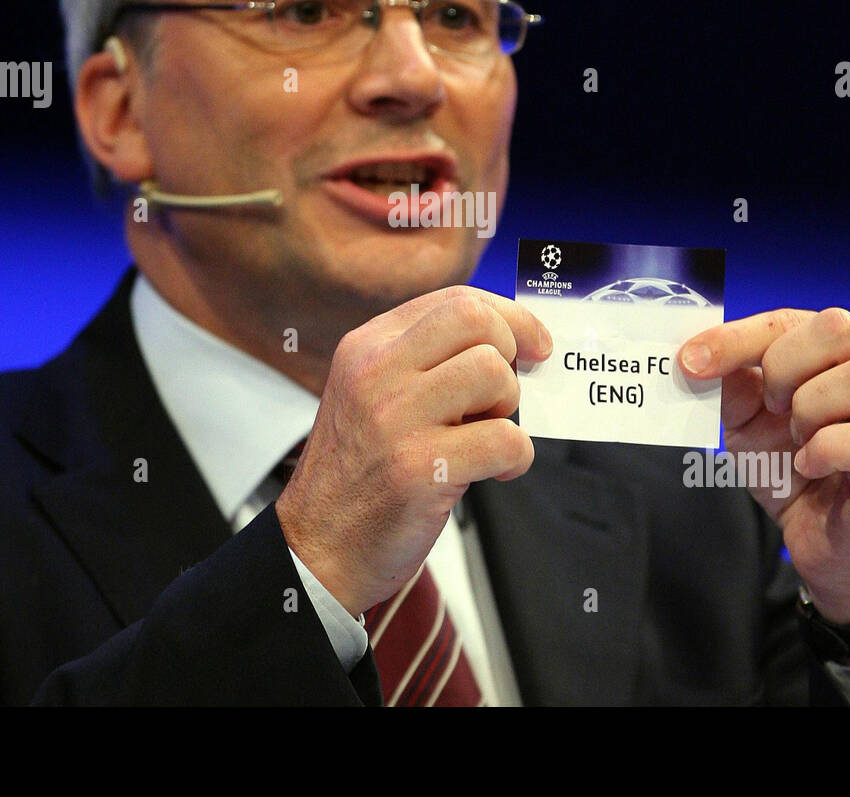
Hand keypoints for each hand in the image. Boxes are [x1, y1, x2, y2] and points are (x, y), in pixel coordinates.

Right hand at [276, 285, 551, 616]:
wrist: (316, 548)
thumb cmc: (357, 474)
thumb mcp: (370, 395)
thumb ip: (423, 362)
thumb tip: (508, 343)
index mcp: (366, 347)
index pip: (455, 300)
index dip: (510, 317)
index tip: (533, 342)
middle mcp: (376, 373)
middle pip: (476, 321)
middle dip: (513, 351)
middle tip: (506, 390)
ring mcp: (395, 420)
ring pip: (494, 374)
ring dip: (510, 408)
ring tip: (489, 433)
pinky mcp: (418, 469)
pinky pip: (504, 440)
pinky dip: (516, 458)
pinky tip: (496, 472)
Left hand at [680, 308, 849, 624]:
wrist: (823, 543)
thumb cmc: (791, 469)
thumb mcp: (745, 423)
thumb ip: (731, 385)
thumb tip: (703, 355)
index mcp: (839, 354)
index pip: (789, 320)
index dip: (737, 336)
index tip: (691, 360)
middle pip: (839, 327)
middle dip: (785, 364)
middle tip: (770, 406)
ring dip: (811, 408)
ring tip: (798, 438)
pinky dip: (828, 450)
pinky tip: (810, 465)